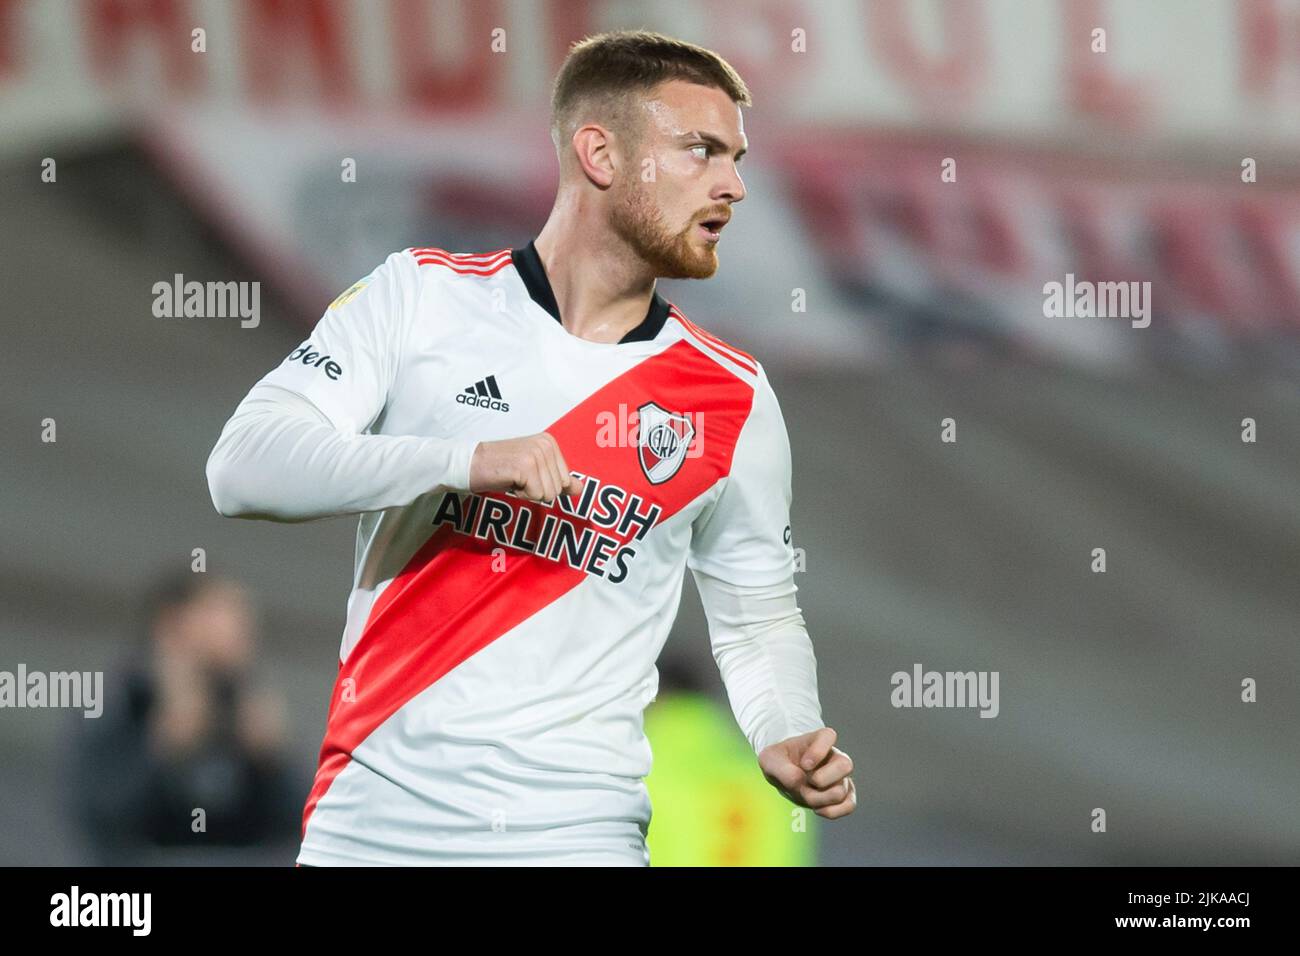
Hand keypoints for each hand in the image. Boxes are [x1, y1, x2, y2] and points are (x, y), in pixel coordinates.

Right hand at [468, 432, 583, 503]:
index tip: (524, 474)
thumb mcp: (533, 471)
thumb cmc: (500, 468)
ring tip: (513, 478)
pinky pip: (535, 495)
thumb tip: (580, 488)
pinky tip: (508, 481)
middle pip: (557, 488)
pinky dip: (520, 495)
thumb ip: (557, 479)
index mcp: (549, 442)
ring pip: (548, 494)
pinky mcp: (526, 466)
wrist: (469, 464)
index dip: (543, 484)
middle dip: (536, 490)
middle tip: (517, 477)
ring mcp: (536, 454)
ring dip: (528, 493)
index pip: (564, 480)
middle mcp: (545, 444)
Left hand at [758, 726, 855, 818]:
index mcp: (819, 740)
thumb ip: (781, 769)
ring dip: (819, 799)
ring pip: (842, 791)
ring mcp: (840, 776)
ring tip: (805, 795)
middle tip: (807, 782)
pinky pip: (849, 805)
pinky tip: (817, 809)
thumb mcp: (770, 760)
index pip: (829, 736)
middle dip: (822, 779)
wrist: (784, 775)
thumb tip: (799, 781)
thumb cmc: (779, 762)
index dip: (818, 751)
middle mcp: (834, 756)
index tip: (804, 764)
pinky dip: (832, 811)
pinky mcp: (843, 794)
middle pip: (845, 765)